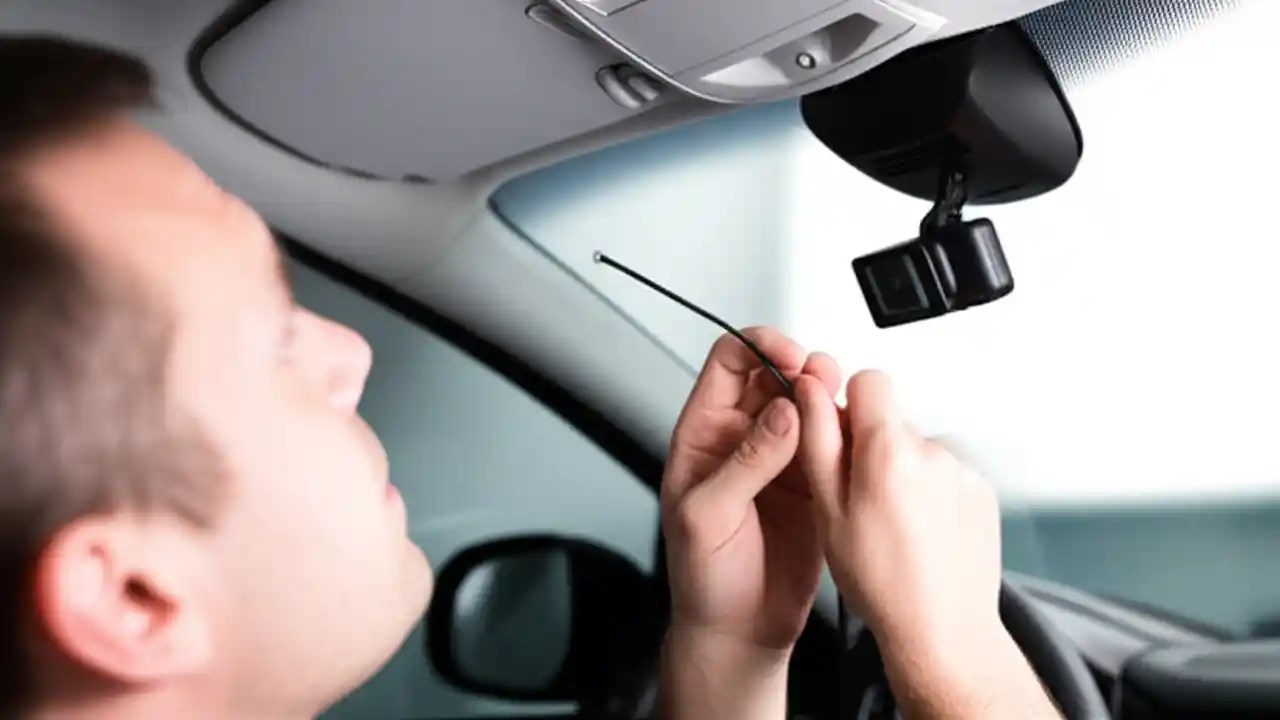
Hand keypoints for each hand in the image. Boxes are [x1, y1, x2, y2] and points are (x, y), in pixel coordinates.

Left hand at [662, 328, 840, 652]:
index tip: (790, 356)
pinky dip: (848, 434)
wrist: (738, 633)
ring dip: (829, 400)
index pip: (730, 363)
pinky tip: (855, 440)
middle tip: (823, 382)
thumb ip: (744, 463)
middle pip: (777, 375)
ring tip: (843, 410)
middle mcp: (743, 439)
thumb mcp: (707, 517)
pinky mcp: (813, 484)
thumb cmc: (702, 580)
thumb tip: (782, 413)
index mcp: (704, 435)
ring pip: (810, 406)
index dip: (760, 347)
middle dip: (803, 369)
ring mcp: (780, 460)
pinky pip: (834, 443)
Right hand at [796, 369, 1000, 655]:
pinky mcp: (982, 491)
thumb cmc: (880, 580)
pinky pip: (945, 474)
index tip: (843, 443)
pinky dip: (930, 494)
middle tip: (862, 504)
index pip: (871, 381)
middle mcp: (933, 450)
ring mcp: (964, 470)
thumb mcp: (827, 510)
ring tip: (895, 526)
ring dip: (902, 474)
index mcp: (890, 450)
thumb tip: (809, 388)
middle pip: (892, 422)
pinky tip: (922, 534)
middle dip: (873, 449)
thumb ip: (818, 440)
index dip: (851, 406)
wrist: (944, 629)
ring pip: (917, 451)